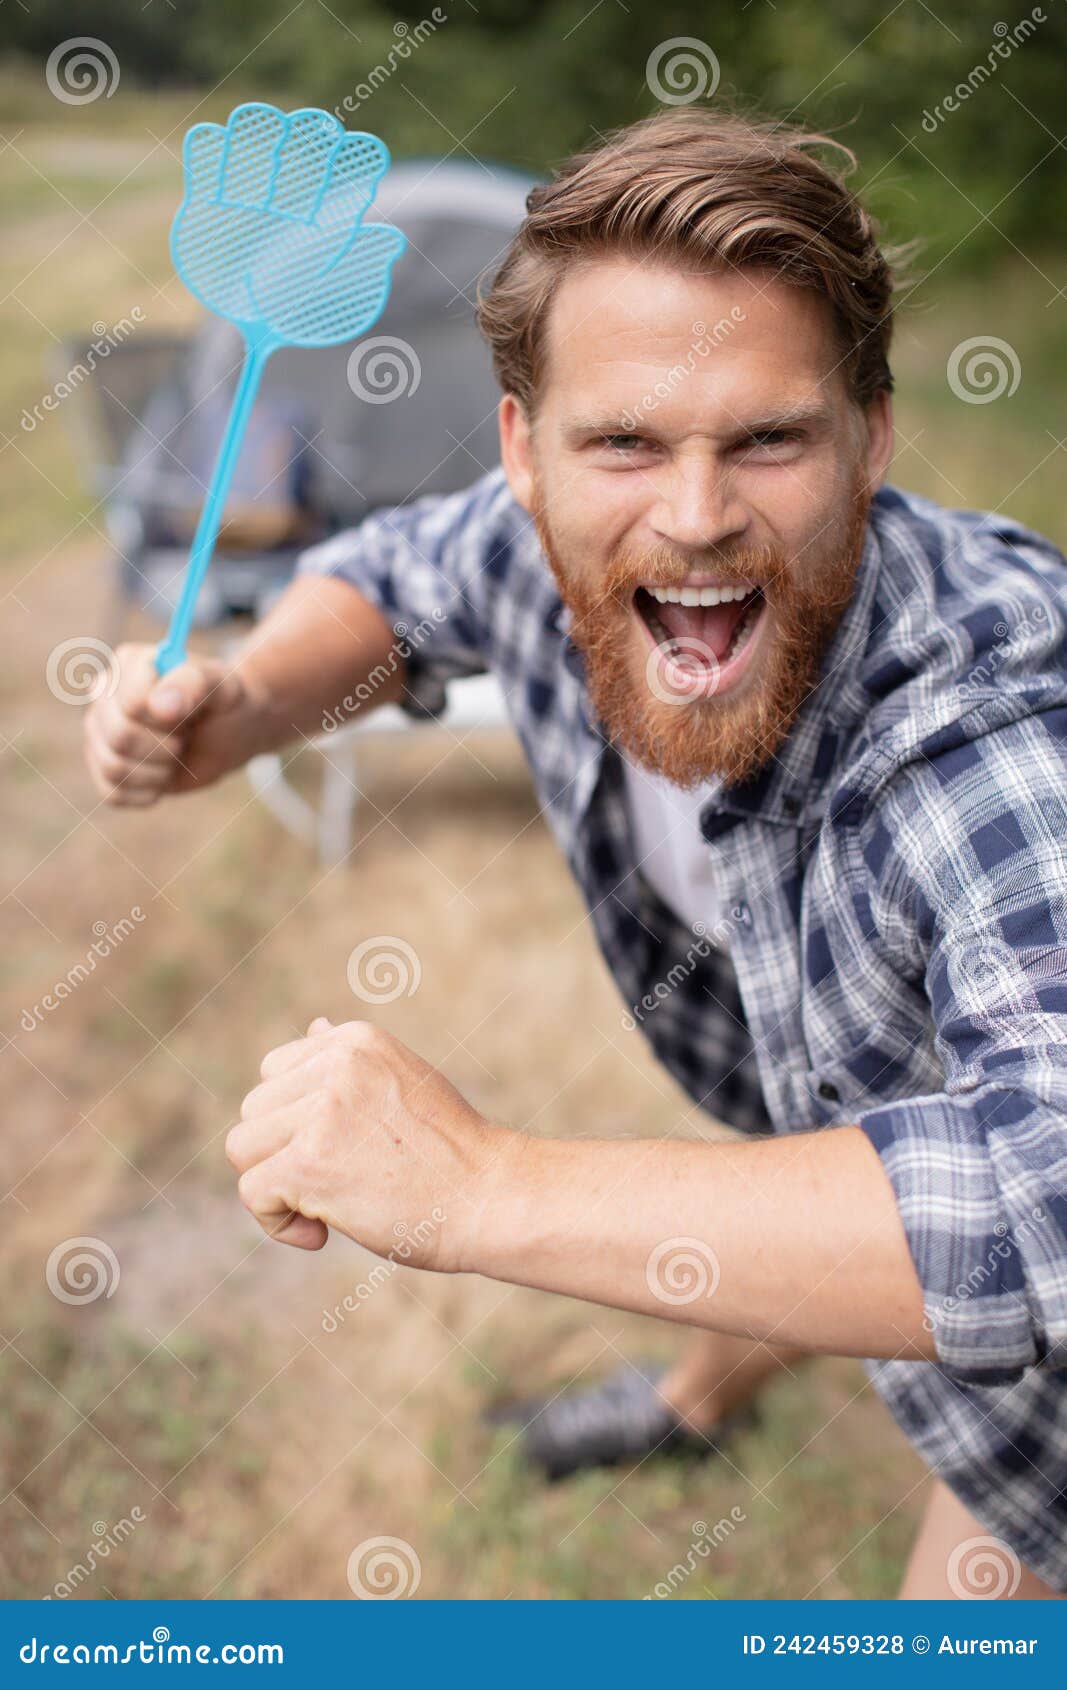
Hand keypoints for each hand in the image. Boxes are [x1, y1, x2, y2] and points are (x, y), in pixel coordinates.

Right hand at [84, 643, 264, 806]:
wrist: (226, 734)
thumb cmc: (222, 704)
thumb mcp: (223, 686)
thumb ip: (194, 684)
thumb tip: (160, 706)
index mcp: (128, 664)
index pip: (133, 703)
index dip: (168, 718)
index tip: (189, 714)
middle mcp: (104, 695)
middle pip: (119, 737)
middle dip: (165, 746)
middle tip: (185, 737)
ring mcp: (99, 732)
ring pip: (113, 767)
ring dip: (158, 771)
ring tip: (176, 755)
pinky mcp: (104, 768)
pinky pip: (114, 794)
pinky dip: (148, 792)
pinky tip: (165, 776)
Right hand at [173, 105, 404, 347]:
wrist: (250, 318)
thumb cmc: (296, 305)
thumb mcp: (331, 291)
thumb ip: (361, 263)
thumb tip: (395, 240)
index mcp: (319, 215)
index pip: (344, 178)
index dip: (358, 159)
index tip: (367, 150)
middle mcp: (286, 197)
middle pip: (302, 154)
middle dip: (312, 136)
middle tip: (322, 126)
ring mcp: (249, 197)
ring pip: (256, 152)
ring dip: (261, 131)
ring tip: (266, 121)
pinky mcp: (210, 204)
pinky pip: (207, 170)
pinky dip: (206, 151)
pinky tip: (209, 136)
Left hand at [228, 1018, 504, 1263]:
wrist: (491, 1199)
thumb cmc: (453, 1152)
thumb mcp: (403, 1082)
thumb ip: (351, 1062)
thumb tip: (313, 1027)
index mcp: (356, 1041)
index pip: (275, 1072)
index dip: (294, 1121)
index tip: (339, 1150)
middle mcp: (336, 1065)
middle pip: (253, 1111)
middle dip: (281, 1153)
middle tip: (339, 1181)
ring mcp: (322, 1112)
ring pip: (243, 1149)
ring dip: (277, 1186)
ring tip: (330, 1204)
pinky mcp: (309, 1163)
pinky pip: (253, 1193)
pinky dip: (277, 1223)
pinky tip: (323, 1233)